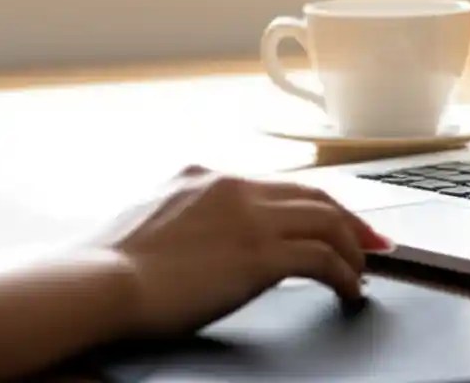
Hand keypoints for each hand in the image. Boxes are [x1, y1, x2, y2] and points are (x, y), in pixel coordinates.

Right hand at [98, 165, 393, 337]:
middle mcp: (235, 188)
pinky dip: (345, 274)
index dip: (313, 205)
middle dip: (351, 221)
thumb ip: (184, 216)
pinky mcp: (261, 254)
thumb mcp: (149, 221)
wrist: (94, 282)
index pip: (278, 186)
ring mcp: (251, 218)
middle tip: (375, 243)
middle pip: (315, 196)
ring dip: (354, 249)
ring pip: (329, 221)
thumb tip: (200, 237)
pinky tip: (349, 291)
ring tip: (363, 272)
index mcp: (206, 177)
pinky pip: (324, 259)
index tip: (335, 222)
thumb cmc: (104, 267)